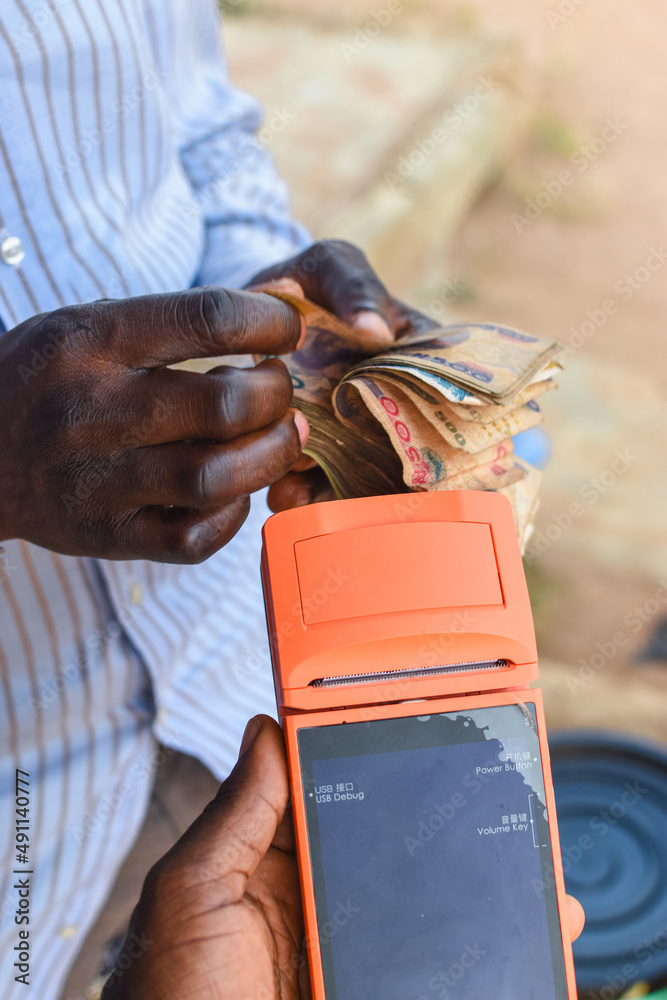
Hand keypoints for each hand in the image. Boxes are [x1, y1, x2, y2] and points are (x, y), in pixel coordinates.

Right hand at [0, 289, 308, 561]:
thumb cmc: (44, 380)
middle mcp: (94, 410)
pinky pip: (192, 538)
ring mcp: (99, 480)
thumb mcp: (84, 326)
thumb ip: (164, 326)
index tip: (286, 330)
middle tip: (279, 390)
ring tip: (276, 438)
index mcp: (91, 342)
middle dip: (275, 395)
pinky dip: (231, 515)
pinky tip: (234, 490)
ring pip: (215, 477)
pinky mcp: (105, 535)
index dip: (268, 322)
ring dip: (267, 456)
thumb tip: (266, 330)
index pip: (205, 319)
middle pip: (222, 406)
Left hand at [101, 715, 584, 999]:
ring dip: (484, 899)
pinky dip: (479, 961)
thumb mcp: (192, 891)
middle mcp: (315, 901)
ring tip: (546, 891)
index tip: (440, 738)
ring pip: (428, 912)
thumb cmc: (171, 993)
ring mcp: (348, 952)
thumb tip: (266, 726)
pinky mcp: (373, 984)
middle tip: (517, 813)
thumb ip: (236, 813)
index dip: (386, 763)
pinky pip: (432, 967)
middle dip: (457, 835)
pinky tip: (526, 950)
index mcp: (273, 861)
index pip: (338, 794)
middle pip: (398, 851)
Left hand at [247, 240, 437, 511]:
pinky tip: (284, 496)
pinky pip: (330, 484)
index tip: (414, 469)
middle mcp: (407, 402)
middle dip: (381, 482)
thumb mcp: (331, 266)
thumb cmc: (309, 282)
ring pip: (373, 480)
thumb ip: (353, 286)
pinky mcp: (328, 451)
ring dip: (340, 496)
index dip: (447, 447)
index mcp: (428, 357)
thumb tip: (377, 330)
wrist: (258, 309)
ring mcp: (369, 431)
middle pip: (416, 459)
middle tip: (340, 482)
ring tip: (298, 496)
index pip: (458, 408)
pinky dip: (310, 495)